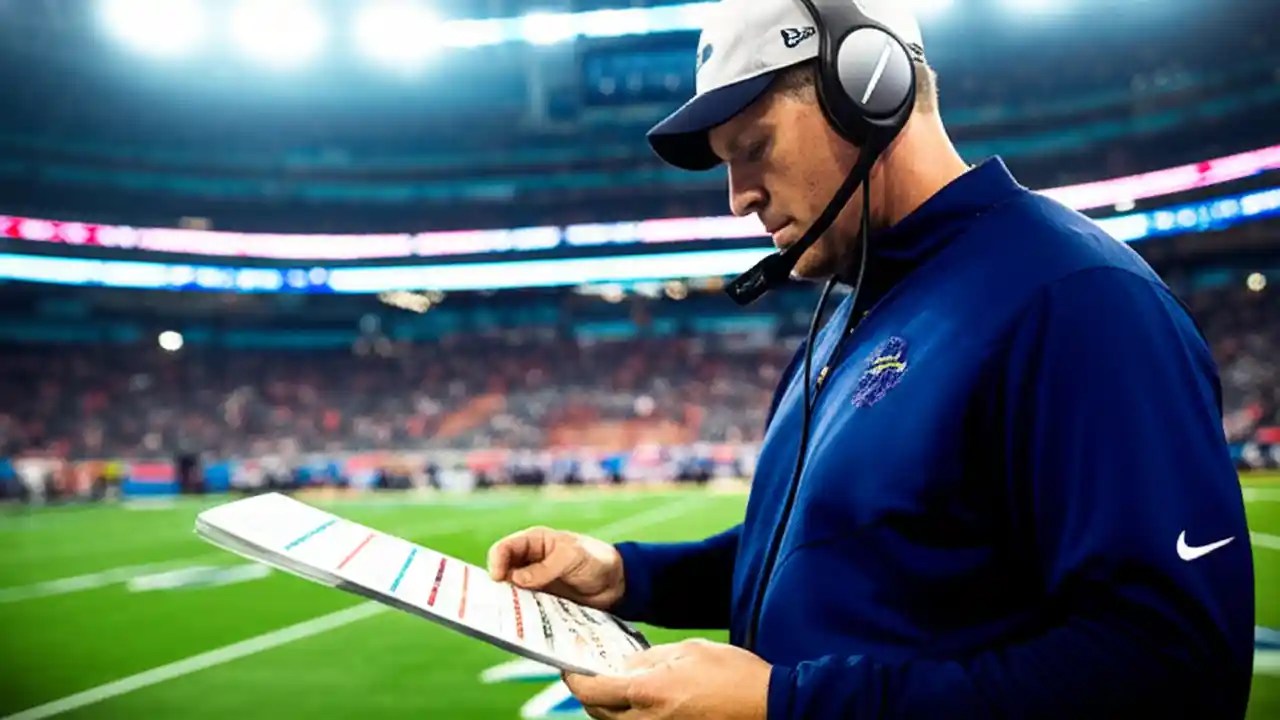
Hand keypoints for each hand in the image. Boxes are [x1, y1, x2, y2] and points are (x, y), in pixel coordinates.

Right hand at [486, 526, 624, 609]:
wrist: (616, 585)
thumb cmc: (595, 560)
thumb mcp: (571, 557)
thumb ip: (544, 568)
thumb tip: (516, 579)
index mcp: (534, 542)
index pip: (505, 548)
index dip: (497, 561)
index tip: (498, 579)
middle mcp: (529, 562)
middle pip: (503, 572)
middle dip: (498, 585)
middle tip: (497, 601)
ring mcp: (534, 583)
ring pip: (511, 592)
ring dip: (509, 602)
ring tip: (506, 615)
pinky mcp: (542, 601)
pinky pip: (525, 608)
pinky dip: (521, 614)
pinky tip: (520, 623)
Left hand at [563, 639, 770, 719]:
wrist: (767, 706)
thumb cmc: (733, 674)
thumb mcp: (689, 651)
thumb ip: (650, 658)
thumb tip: (624, 664)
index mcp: (648, 693)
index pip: (591, 690)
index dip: (574, 678)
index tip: (569, 666)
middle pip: (598, 712)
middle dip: (589, 692)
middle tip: (589, 672)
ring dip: (610, 705)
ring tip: (616, 683)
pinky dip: (631, 714)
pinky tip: (641, 698)